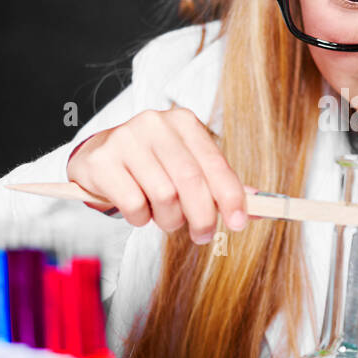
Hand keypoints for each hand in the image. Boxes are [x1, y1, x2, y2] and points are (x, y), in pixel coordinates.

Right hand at [65, 106, 250, 243]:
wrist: (100, 157)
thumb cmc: (152, 164)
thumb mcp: (187, 165)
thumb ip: (219, 184)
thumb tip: (257, 208)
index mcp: (184, 122)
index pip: (215, 163)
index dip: (230, 197)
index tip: (239, 223)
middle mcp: (155, 125)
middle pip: (190, 181)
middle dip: (203, 216)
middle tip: (203, 235)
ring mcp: (126, 140)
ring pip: (163, 196)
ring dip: (169, 219)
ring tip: (166, 218)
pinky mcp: (102, 162)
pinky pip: (134, 204)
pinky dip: (142, 219)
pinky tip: (141, 212)